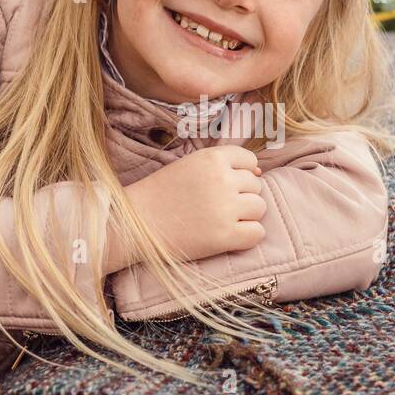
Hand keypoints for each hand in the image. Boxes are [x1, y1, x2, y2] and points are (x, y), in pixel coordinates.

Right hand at [116, 146, 266, 265]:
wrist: (134, 225)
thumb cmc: (159, 195)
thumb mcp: (188, 166)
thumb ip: (221, 165)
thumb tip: (260, 171)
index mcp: (212, 158)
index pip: (249, 160)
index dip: (241, 174)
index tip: (223, 187)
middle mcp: (222, 179)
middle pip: (256, 186)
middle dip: (241, 196)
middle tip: (216, 207)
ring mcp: (225, 208)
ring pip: (259, 208)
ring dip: (246, 216)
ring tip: (221, 220)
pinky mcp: (224, 236)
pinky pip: (257, 233)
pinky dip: (247, 236)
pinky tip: (228, 236)